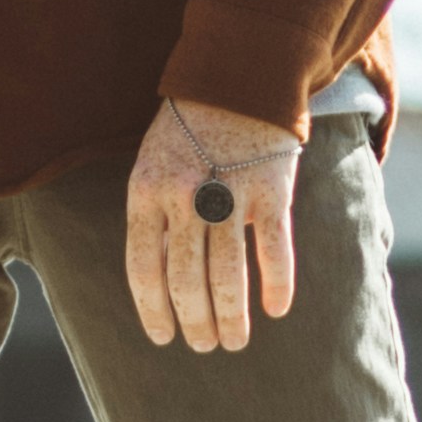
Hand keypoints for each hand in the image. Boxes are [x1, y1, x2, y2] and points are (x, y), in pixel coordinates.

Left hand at [125, 99, 303, 355]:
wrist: (239, 75)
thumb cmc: (191, 128)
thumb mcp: (153, 164)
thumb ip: (155, 215)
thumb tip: (160, 284)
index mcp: (145, 192)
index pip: (144, 269)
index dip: (153, 311)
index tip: (164, 338)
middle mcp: (184, 197)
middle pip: (186, 281)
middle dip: (195, 323)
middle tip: (204, 346)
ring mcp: (228, 194)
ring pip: (228, 276)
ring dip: (231, 318)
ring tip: (235, 342)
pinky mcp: (271, 190)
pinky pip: (273, 251)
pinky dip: (277, 286)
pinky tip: (276, 310)